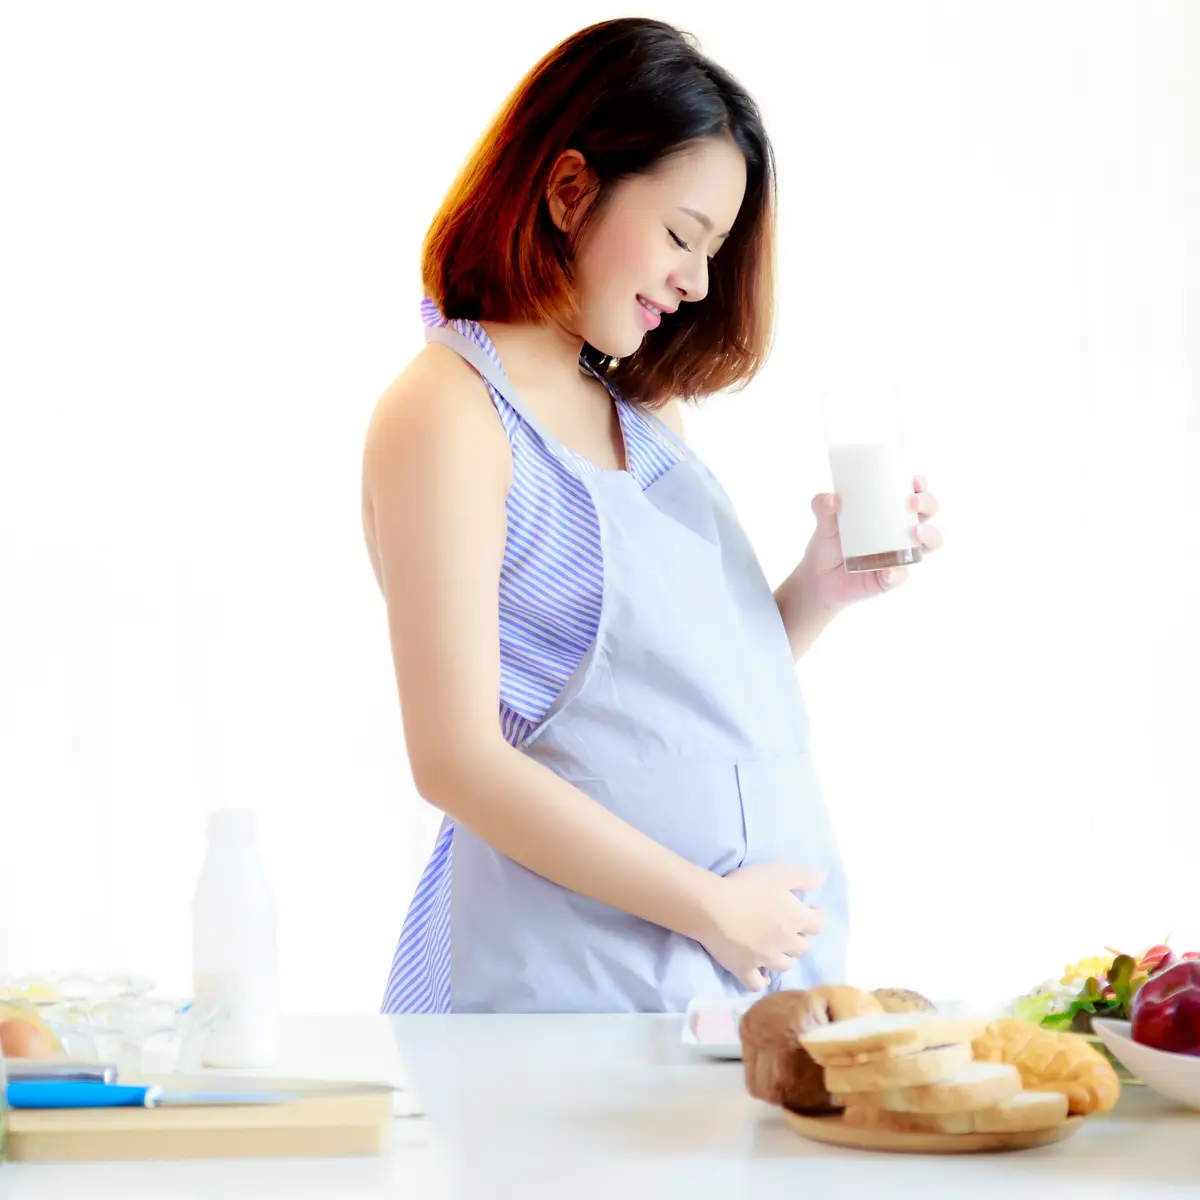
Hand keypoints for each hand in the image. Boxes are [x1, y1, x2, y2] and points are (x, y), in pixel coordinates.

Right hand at [697, 863, 823, 990]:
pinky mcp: (744, 969)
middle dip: (802, 937)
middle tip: (792, 928)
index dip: (815, 917)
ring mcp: (765, 959)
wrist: (714, 907)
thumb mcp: (779, 872)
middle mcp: (785, 943)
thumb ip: (803, 876)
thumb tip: (820, 880)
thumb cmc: (747, 886)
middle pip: (804, 947)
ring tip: (778, 948)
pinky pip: (757, 983)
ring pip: (786, 965)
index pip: (818, 924)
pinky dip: (762, 980)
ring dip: (786, 957)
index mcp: (796, 919)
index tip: (810, 910)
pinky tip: (762, 974)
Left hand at [799, 475, 942, 611]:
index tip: (916, 481)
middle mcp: (902, 532)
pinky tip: (888, 571)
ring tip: (915, 531)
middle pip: (929, 515)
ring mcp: (900, 555)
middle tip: (912, 503)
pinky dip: (897, 573)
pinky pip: (901, 575)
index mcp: (890, 512)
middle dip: (929, 505)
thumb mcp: (824, 522)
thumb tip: (831, 499)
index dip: (922, 486)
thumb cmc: (828, 543)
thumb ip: (823, 507)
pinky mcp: (890, 578)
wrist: (816, 578)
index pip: (915, 494)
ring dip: (929, 535)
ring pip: (930, 545)